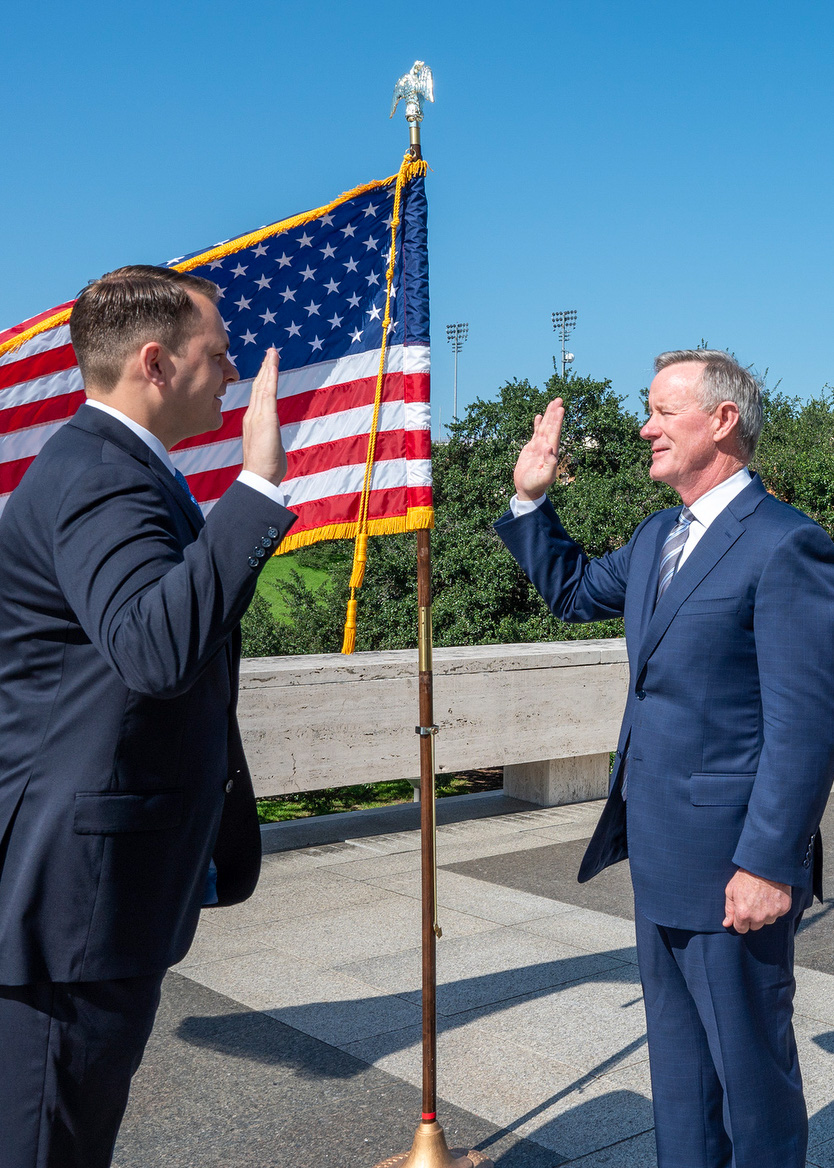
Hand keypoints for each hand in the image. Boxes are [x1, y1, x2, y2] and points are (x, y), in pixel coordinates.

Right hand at [242, 348, 286, 485]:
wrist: (258, 477)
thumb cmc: (264, 469)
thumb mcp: (267, 450)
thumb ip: (269, 441)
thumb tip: (274, 444)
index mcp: (253, 422)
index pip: (258, 397)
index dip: (262, 381)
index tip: (267, 368)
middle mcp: (253, 416)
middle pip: (258, 387)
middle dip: (265, 369)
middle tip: (270, 353)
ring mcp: (258, 416)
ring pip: (263, 385)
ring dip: (268, 367)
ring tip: (272, 353)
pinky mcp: (266, 418)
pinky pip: (268, 392)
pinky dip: (270, 376)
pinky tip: (272, 365)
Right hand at [513, 398, 564, 500]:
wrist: (527, 490)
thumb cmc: (536, 485)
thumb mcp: (545, 477)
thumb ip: (550, 464)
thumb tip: (550, 448)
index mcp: (552, 452)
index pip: (555, 433)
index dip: (558, 421)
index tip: (561, 409)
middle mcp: (547, 447)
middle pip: (551, 427)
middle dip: (555, 413)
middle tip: (559, 400)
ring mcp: (540, 446)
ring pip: (545, 427)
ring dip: (549, 415)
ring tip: (553, 402)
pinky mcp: (532, 448)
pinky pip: (536, 433)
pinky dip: (538, 424)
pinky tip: (539, 415)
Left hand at [723, 868, 790, 932]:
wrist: (765, 866)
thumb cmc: (746, 876)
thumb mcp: (731, 890)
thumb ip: (729, 909)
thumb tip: (727, 924)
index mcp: (744, 914)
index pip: (741, 929)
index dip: (740, 921)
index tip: (742, 913)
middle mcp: (759, 917)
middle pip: (755, 926)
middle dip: (752, 918)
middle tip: (752, 902)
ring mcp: (773, 913)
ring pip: (767, 921)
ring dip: (764, 913)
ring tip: (762, 898)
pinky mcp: (784, 908)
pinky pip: (778, 913)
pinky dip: (774, 907)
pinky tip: (771, 896)